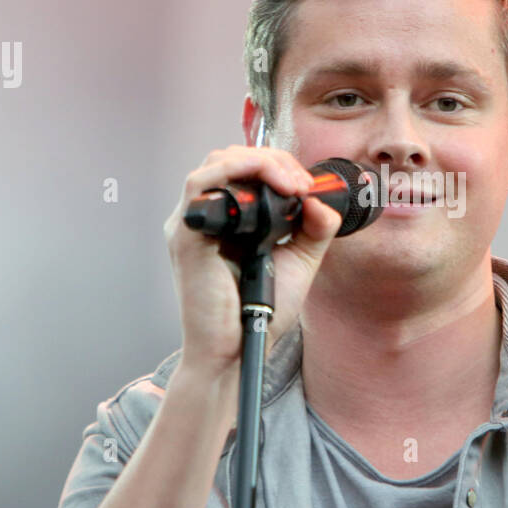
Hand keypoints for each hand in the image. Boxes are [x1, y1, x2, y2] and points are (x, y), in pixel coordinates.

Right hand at [163, 146, 342, 379]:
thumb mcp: (299, 260)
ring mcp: (191, 223)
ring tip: (291, 184)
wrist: (240, 350)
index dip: (279, 165)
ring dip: (259, 162)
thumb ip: (314, 228)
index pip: (246, 169)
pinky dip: (235, 170)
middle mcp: (206, 216)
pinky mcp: (186, 235)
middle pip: (230, 157)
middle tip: (302, 184)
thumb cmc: (261, 311)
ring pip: (216, 162)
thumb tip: (322, 198)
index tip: (308, 185)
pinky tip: (270, 186)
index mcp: (228, 219)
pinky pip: (200, 184)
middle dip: (273, 160)